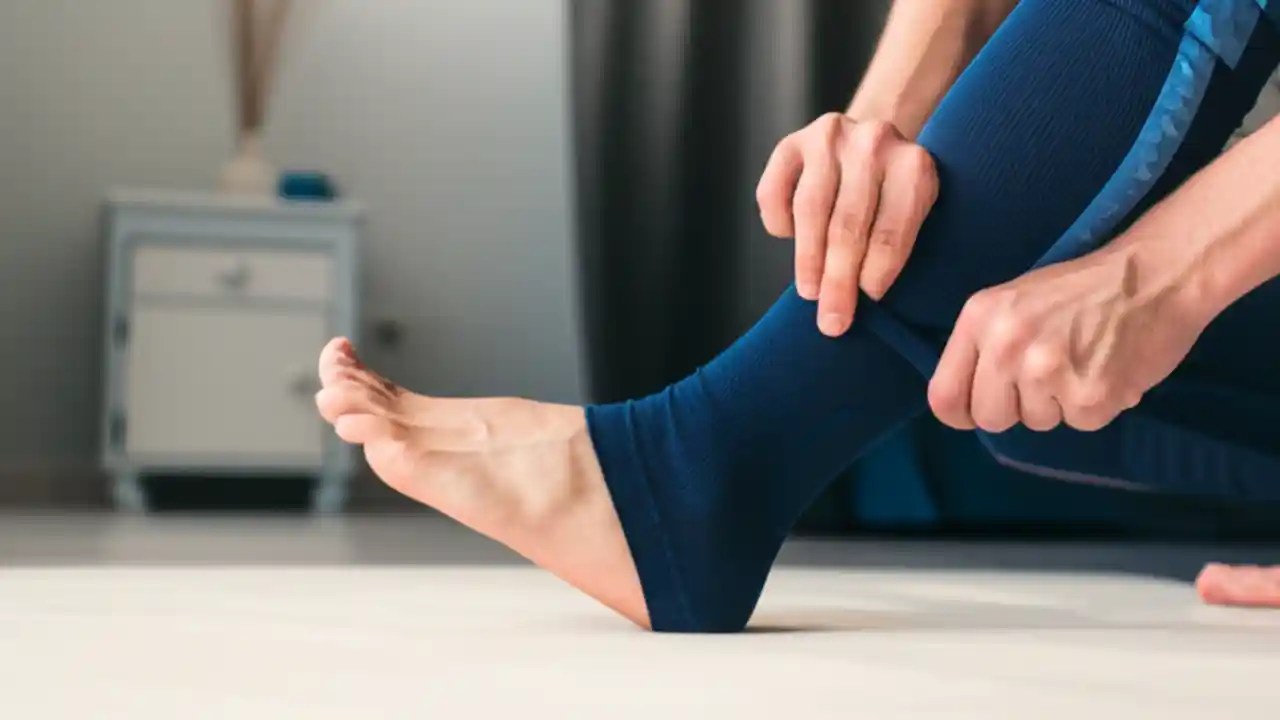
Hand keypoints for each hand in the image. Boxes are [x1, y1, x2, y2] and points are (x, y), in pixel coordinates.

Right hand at [756, 113, 938, 336]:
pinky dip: (779, 225)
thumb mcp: (919, 214)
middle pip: (848, 223)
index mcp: (914, 164)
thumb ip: (899, 246)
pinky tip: (791, 240)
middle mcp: (872, 143)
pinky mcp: (791, 142)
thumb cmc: (896, 196)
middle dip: (838, 278)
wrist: (876, 144)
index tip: (868, 301)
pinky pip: (774, 193)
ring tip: (810, 292)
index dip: (877, 269)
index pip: (892, 227)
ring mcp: (828, 137)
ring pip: (810, 209)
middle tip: (832, 320)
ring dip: (808, 259)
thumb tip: (866, 301)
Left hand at [928, 248, 1208, 432]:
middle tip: (1046, 377)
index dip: (963, 412)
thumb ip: (983, 346)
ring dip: (1059, 404)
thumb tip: (961, 405)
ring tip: (1081, 362)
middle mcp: (1007, 345)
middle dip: (1015, 408)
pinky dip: (1095, 405)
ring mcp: (1047, 372)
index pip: (943, 397)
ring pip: (1035, 423)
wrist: (1156, 273)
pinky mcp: (1090, 395)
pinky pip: (1079, 424)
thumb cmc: (1081, 290)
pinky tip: (1106, 369)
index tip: (981, 406)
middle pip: (989, 418)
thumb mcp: (1013, 302)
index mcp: (980, 318)